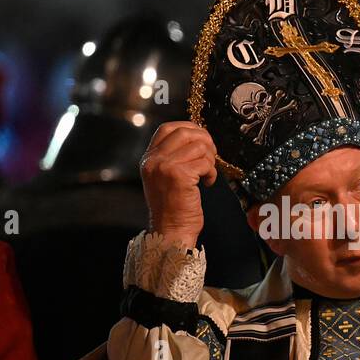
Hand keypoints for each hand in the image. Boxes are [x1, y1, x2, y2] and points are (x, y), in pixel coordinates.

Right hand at [140, 121, 217, 248]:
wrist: (171, 231)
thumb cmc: (173, 208)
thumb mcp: (164, 177)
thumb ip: (173, 157)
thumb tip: (197, 138)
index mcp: (149, 158)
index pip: (167, 128)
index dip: (189, 128)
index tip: (202, 140)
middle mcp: (154, 160)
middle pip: (185, 132)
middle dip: (204, 140)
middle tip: (211, 156)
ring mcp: (165, 166)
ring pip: (198, 146)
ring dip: (209, 159)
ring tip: (207, 174)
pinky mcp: (180, 175)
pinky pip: (204, 162)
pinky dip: (211, 172)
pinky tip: (207, 183)